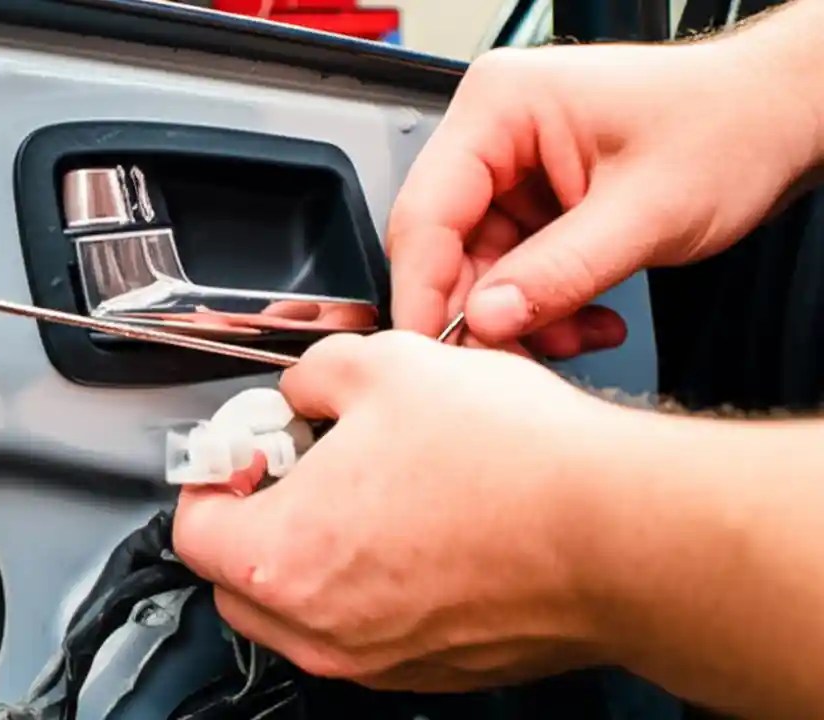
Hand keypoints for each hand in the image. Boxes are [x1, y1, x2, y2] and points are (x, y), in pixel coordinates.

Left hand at [173, 331, 628, 691]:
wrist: (623, 532)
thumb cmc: (511, 462)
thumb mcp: (382, 365)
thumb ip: (313, 376)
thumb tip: (306, 391)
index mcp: (282, 557)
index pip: (193, 524)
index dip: (215, 469)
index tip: (252, 444)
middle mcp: (322, 628)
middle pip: (238, 578)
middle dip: (254, 518)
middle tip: (302, 464)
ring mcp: (381, 660)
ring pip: (305, 610)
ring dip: (313, 552)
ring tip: (372, 488)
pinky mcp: (437, 668)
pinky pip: (371, 629)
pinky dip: (373, 584)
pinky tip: (424, 524)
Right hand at [388, 38, 823, 357]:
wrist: (781, 118)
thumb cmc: (730, 125)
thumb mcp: (646, 212)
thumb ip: (559, 272)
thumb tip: (487, 321)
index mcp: (500, 105)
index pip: (427, 212)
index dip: (422, 291)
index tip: (430, 354)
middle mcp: (494, 131)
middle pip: (445, 246)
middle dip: (484, 313)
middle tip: (511, 365)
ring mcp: (513, 168)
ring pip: (479, 268)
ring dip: (525, 317)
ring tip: (578, 338)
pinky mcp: (534, 200)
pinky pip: (514, 270)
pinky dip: (547, 306)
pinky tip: (590, 321)